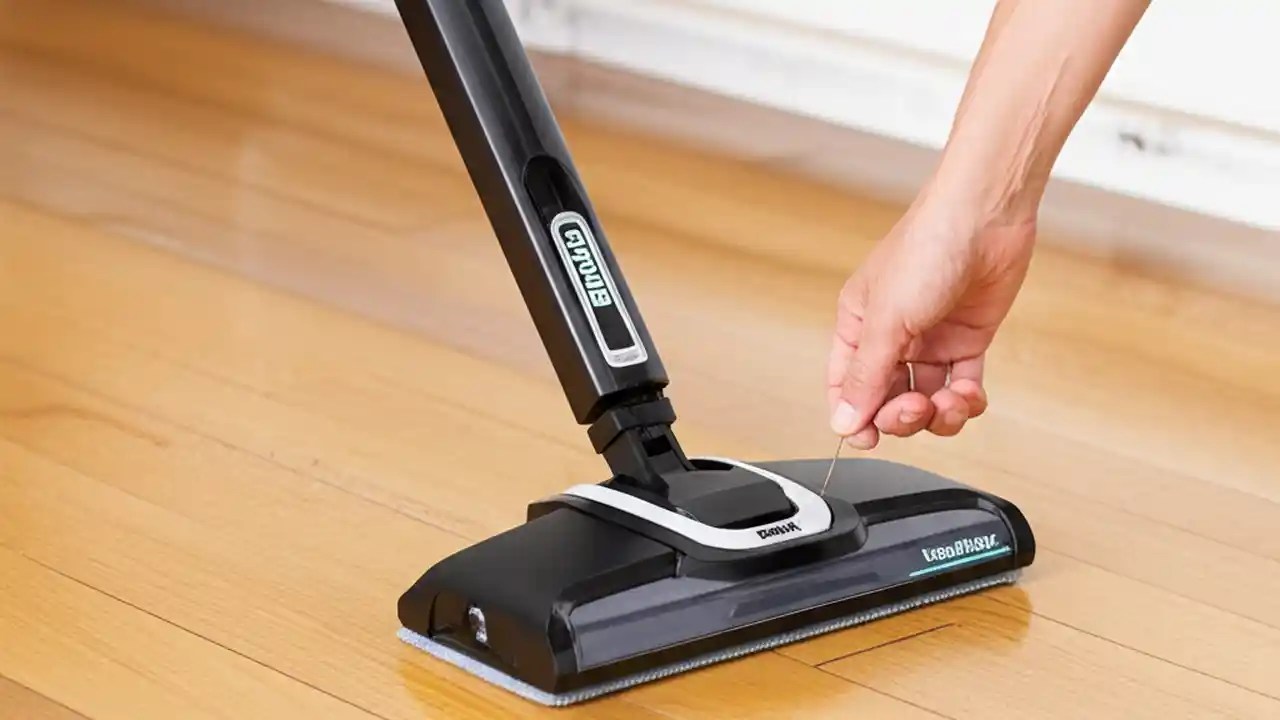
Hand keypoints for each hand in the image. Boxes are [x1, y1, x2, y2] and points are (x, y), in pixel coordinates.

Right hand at [826, 198, 1035, 448]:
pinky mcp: (967, 340)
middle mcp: (892, 335)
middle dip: (903, 415)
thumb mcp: (887, 320)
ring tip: (950, 402)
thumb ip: (865, 377)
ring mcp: (931, 339)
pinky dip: (966, 401)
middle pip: (888, 399)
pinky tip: (969, 394)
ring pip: (927, 400)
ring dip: (939, 414)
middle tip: (915, 409)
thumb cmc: (927, 247)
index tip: (869, 439)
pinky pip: (962, 388)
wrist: (986, 217)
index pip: (846, 385)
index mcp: (859, 325)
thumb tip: (844, 422)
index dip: (855, 417)